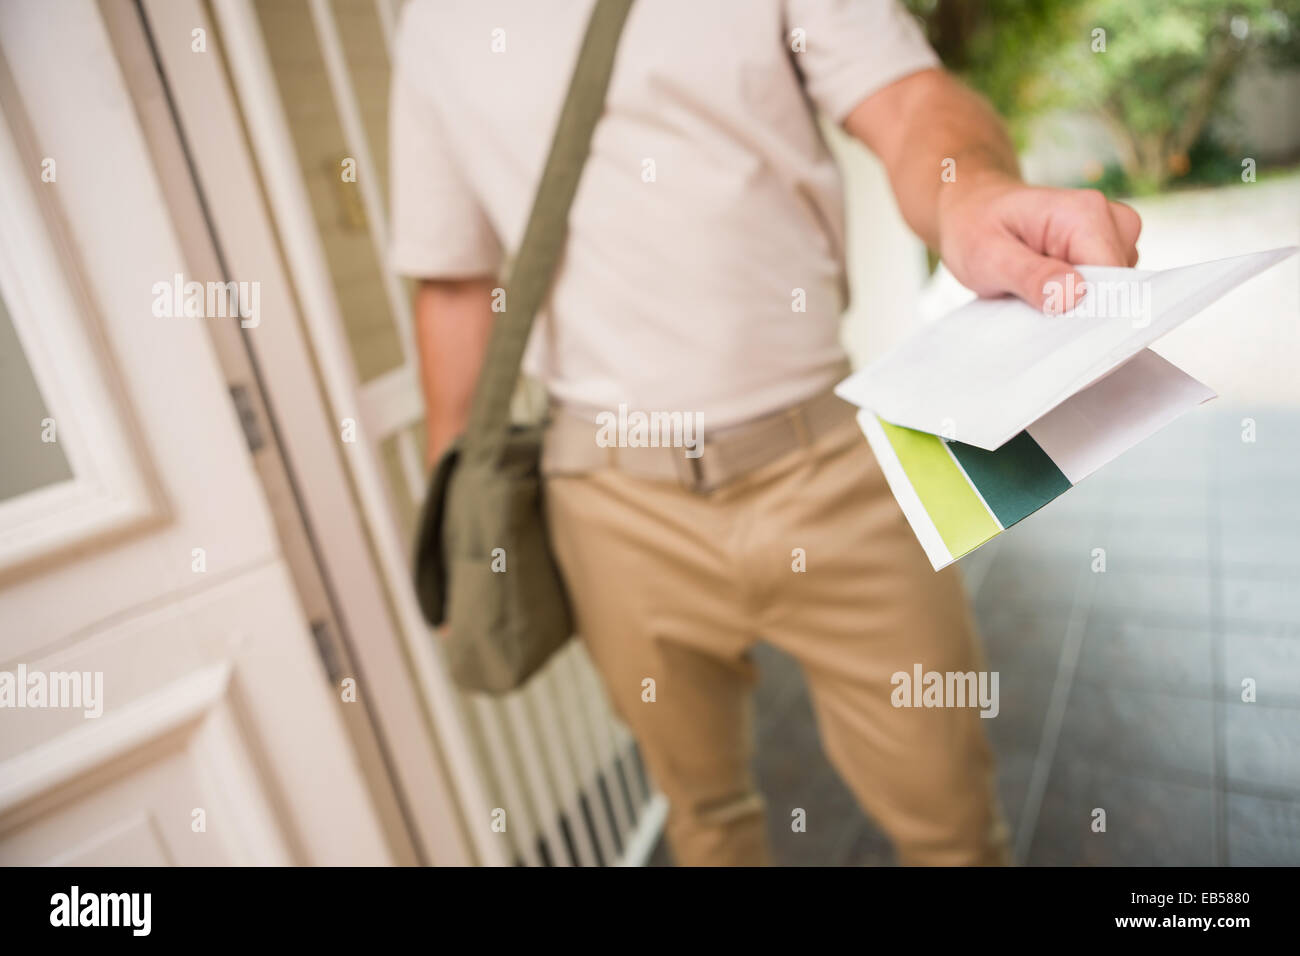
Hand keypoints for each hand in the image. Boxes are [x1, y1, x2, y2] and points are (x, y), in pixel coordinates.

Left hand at [936, 176, 1141, 313]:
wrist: (972, 209)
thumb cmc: (975, 227)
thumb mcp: (989, 256)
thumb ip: (1031, 276)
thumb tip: (1074, 295)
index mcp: (1085, 213)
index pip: (1114, 277)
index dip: (1090, 309)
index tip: (1057, 325)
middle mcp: (1110, 220)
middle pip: (1118, 286)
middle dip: (1079, 307)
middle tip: (1032, 306)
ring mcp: (1113, 236)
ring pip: (1113, 291)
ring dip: (1075, 303)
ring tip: (1032, 292)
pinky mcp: (1106, 252)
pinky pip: (1105, 288)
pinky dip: (1076, 299)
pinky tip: (1045, 290)